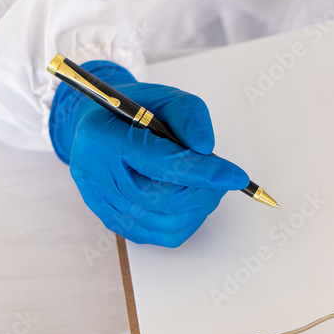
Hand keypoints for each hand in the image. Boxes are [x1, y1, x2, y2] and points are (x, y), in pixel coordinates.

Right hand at [49, 61, 248, 246]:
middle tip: (223, 178)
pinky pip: (160, 235)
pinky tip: (193, 202)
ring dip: (198, 207)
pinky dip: (187, 221)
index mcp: (104, 137)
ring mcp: (104, 204)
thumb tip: (205, 147)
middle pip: (163, 200)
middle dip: (204, 191)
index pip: (160, 163)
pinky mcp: (114, 222)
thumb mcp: (163, 97)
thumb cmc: (133, 111)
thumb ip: (187, 115)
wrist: (99, 127)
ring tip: (209, 187)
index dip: (203, 172)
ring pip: (165, 222)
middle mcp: (98, 175)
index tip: (235, 175)